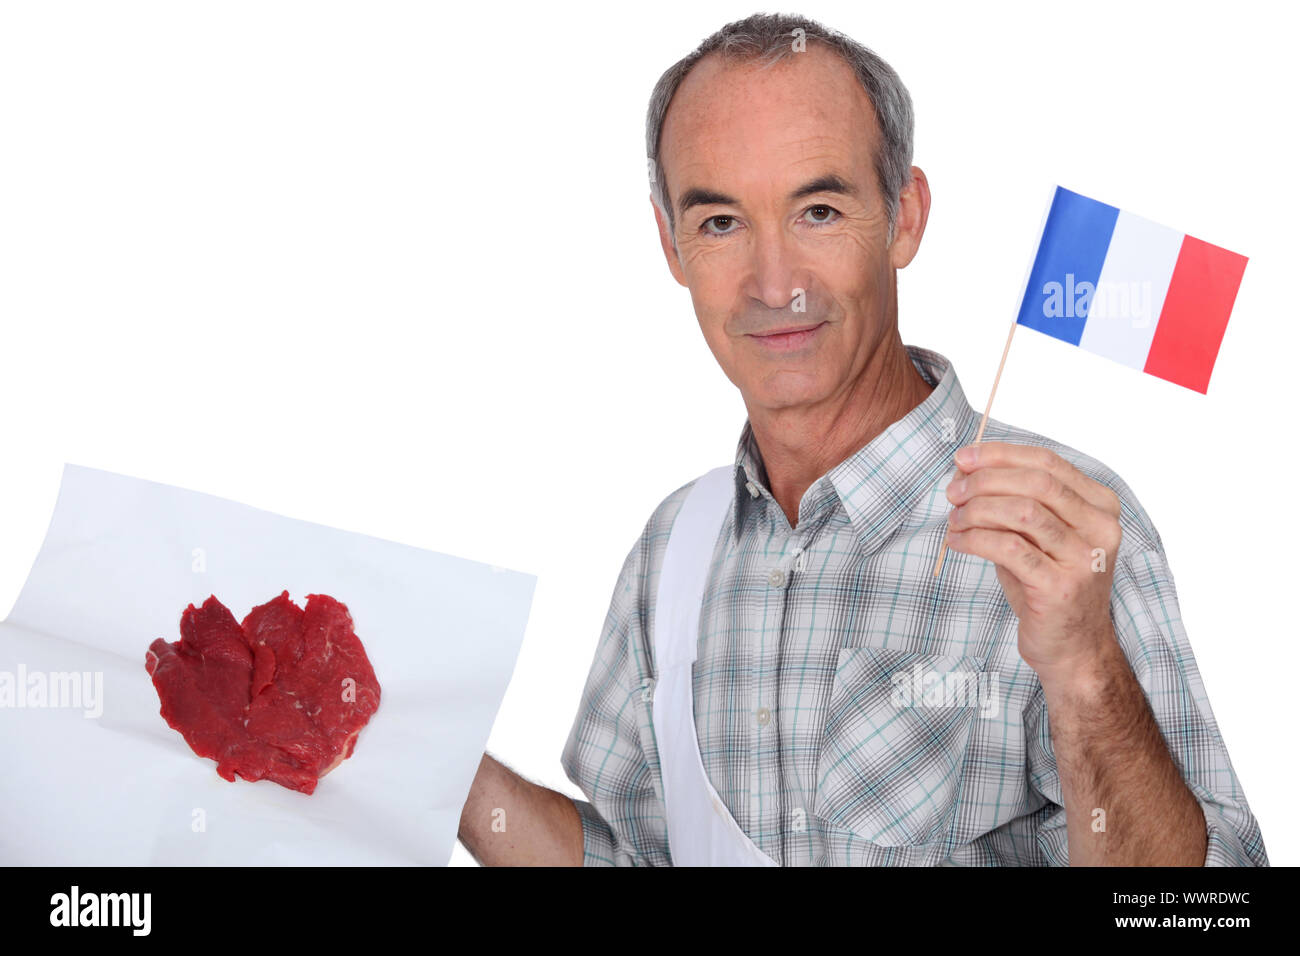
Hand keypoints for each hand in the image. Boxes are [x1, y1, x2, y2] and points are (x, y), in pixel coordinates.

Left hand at [943, 441, 1122, 683]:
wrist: (1073, 647)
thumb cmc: (1048, 585)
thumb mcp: (1035, 536)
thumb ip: (1011, 501)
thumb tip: (966, 470)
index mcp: (1101, 506)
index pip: (1047, 462)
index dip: (1001, 454)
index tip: (964, 457)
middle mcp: (1100, 528)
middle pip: (1036, 482)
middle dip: (985, 480)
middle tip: (952, 490)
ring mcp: (1084, 559)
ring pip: (1023, 511)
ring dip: (978, 510)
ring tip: (955, 519)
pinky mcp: (1060, 587)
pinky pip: (1009, 548)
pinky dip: (975, 539)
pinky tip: (957, 541)